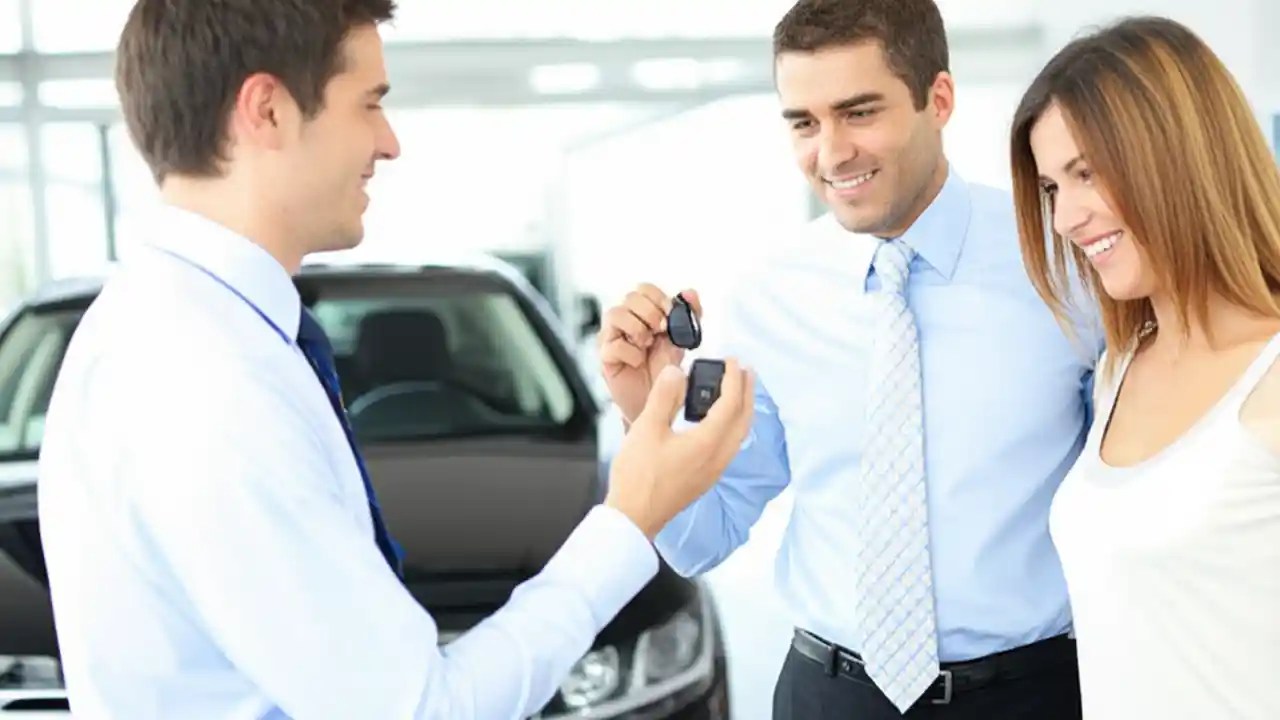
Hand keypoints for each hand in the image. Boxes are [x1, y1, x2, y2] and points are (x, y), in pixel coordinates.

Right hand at [598, 283, 701, 424]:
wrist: (656, 402)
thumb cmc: (663, 370)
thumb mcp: (681, 340)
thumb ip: (689, 315)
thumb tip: (690, 293)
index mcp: (642, 313)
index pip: (644, 289)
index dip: (658, 298)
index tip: (671, 313)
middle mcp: (625, 321)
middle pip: (630, 298)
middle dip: (651, 313)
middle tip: (661, 331)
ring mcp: (612, 338)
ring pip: (615, 314)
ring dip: (637, 328)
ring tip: (647, 345)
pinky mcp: (606, 357)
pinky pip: (612, 345)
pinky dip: (630, 352)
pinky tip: (638, 361)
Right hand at [605, 360, 753, 539]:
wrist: (634, 517)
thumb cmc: (638, 476)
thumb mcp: (646, 428)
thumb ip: (664, 397)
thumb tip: (676, 372)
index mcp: (707, 443)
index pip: (730, 403)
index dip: (733, 378)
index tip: (731, 360)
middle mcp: (718, 457)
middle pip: (743, 418)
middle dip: (746, 391)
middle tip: (744, 370)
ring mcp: (714, 470)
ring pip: (739, 433)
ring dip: (742, 409)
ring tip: (737, 391)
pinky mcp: (706, 478)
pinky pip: (730, 445)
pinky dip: (732, 425)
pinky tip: (719, 422)